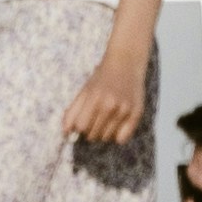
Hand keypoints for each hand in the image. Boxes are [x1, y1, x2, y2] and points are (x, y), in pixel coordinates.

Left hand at [62, 35, 151, 153]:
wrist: (126, 62)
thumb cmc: (102, 77)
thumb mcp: (85, 90)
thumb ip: (72, 111)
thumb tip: (65, 133)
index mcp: (94, 98)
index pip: (81, 126)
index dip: (80, 126)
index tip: (83, 120)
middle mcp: (110, 105)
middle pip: (93, 135)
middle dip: (90, 130)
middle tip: (95, 118)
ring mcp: (124, 110)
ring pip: (106, 138)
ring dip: (103, 132)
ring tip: (106, 118)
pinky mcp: (136, 114)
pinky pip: (122, 139)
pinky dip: (117, 136)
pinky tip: (116, 124)